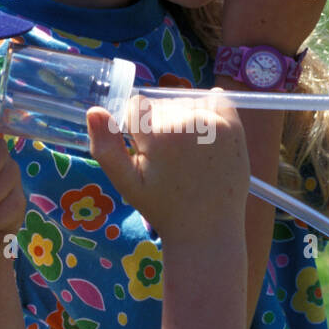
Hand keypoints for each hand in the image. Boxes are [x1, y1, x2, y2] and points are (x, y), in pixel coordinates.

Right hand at [86, 93, 248, 243]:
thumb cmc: (163, 208)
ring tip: (185, 154)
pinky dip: (207, 110)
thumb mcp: (127, 183)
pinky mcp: (235, 127)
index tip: (144, 152)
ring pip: (184, 102)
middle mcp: (190, 122)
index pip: (136, 106)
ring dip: (180, 119)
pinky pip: (215, 100)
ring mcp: (216, 123)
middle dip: (157, 125)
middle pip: (160, 104)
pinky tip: (202, 135)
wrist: (208, 228)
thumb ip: (105, 147)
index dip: (135, 129)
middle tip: (167, 160)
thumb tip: (93, 110)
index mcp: (160, 135)